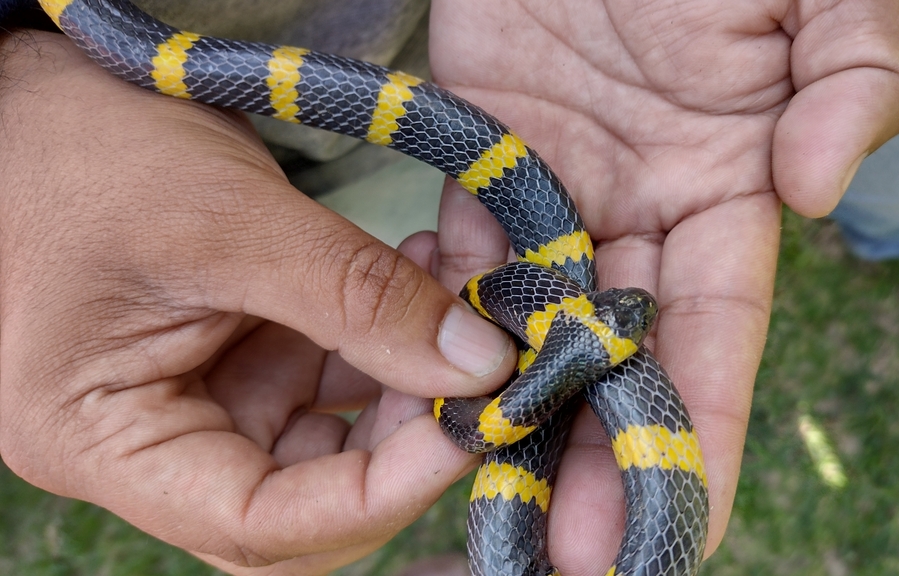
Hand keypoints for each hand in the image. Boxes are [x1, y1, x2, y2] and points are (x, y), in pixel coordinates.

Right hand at [0, 31, 515, 574]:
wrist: (36, 90)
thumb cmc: (82, 148)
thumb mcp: (223, 222)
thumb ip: (354, 299)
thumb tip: (479, 366)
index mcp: (105, 441)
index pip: (257, 524)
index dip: (379, 492)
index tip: (472, 426)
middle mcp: (153, 439)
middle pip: (305, 490)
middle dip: (406, 432)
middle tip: (483, 359)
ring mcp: (196, 395)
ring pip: (329, 431)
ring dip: (408, 372)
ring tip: (460, 289)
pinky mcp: (232, 351)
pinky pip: (326, 370)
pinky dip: (385, 332)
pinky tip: (425, 275)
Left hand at [427, 0, 898, 571]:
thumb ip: (853, 82)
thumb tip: (811, 194)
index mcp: (730, 188)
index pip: (718, 335)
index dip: (703, 432)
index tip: (679, 530)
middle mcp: (644, 207)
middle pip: (621, 354)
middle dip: (600, 453)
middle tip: (570, 557)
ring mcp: (560, 184)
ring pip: (536, 320)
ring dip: (516, 411)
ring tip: (492, 503)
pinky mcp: (482, 149)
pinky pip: (463, 249)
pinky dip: (446, 316)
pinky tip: (426, 389)